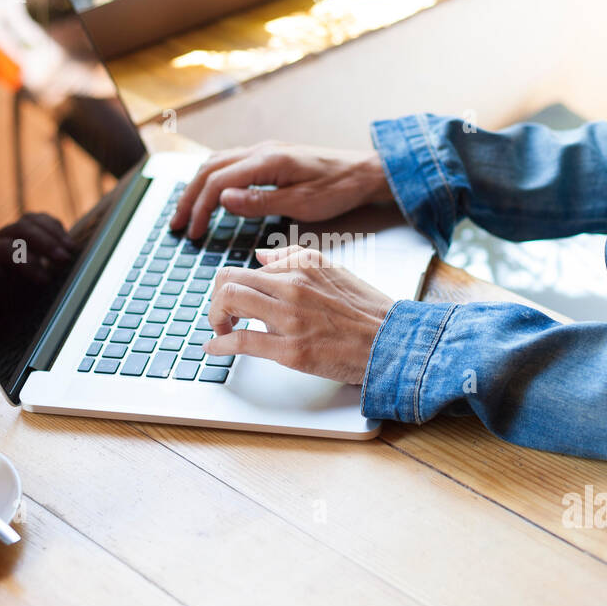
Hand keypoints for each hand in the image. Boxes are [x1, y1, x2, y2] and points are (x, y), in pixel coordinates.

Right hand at [170, 141, 391, 238]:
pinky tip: (210, 194)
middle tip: (177, 224)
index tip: (192, 231)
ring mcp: (265, 150)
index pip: (217, 182)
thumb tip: (222, 200)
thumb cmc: (339, 188)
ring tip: (187, 211)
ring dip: (198, 186)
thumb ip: (260, 202)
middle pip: (209, 169)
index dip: (200, 208)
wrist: (365, 171)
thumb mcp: (301, 203)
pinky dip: (213, 178)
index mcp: (266, 161)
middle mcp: (261, 150)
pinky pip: (231, 163)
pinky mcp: (270, 157)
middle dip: (189, 197)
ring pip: (217, 163)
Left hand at [204, 245, 394, 384]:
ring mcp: (290, 318)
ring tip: (220, 330)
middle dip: (216, 299)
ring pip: (229, 302)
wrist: (392, 341)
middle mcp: (292, 287)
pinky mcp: (291, 349)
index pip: (246, 268)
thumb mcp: (332, 270)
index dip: (231, 286)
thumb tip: (261, 255)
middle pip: (228, 281)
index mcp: (301, 267)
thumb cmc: (366, 311)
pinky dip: (220, 344)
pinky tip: (214, 348)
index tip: (231, 301)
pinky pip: (242, 341)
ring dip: (215, 318)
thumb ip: (293, 258)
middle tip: (220, 315)